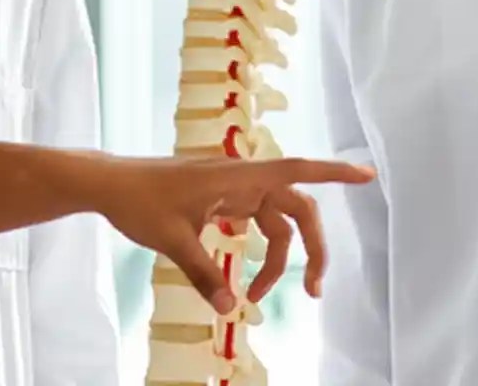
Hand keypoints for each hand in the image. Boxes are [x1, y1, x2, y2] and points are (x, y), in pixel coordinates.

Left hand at [90, 156, 374, 313]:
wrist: (110, 184)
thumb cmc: (139, 202)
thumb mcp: (172, 241)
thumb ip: (205, 274)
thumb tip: (231, 308)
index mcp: (237, 177)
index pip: (297, 170)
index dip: (334, 173)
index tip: (367, 176)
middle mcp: (242, 179)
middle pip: (297, 209)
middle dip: (312, 249)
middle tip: (315, 291)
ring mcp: (233, 189)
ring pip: (276, 222)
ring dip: (277, 259)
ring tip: (256, 298)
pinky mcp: (221, 198)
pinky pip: (256, 222)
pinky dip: (259, 250)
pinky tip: (247, 279)